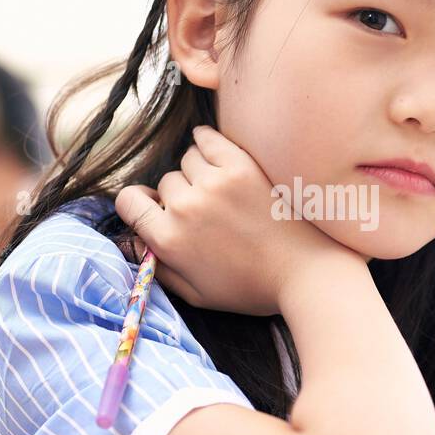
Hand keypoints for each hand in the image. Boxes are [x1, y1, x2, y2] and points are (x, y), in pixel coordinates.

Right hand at [114, 125, 357, 315]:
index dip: (140, 203)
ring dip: (199, 170)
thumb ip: (160, 269)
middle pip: (165, 182)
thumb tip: (136, 242)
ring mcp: (214, 184)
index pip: (129, 201)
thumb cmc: (252, 287)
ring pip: (187, 159)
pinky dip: (207, 141)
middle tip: (207, 208)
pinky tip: (214, 148)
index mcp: (170, 241)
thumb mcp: (197, 295)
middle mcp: (186, 208)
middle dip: (180, 193)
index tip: (156, 206)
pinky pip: (208, 139)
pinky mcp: (241, 166)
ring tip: (221, 187)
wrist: (305, 271)